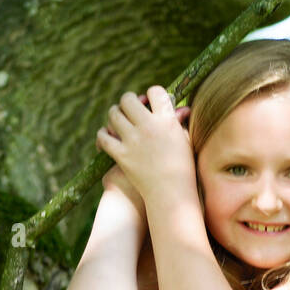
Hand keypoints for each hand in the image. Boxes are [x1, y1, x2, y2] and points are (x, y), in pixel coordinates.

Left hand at [95, 86, 192, 207]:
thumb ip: (180, 123)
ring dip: (115, 115)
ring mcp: (133, 141)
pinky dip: (103, 135)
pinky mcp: (121, 155)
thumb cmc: (184, 171)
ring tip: (118, 121)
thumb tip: (182, 108)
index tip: (151, 101)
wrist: (172, 196)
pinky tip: (108, 137)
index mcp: (167, 122)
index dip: (152, 94)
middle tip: (129, 107)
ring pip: (114, 114)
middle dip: (128, 101)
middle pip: (129, 99)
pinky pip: (104, 136)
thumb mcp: (185, 144)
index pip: (156, 92)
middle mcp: (149, 127)